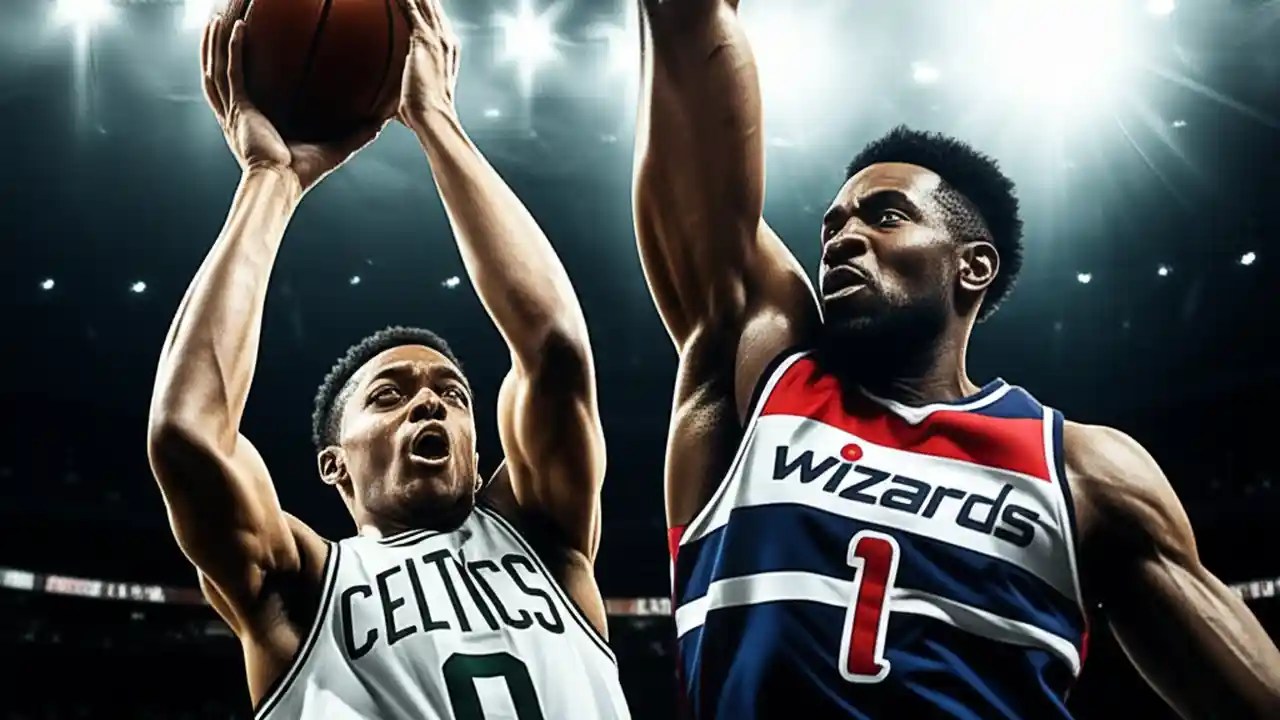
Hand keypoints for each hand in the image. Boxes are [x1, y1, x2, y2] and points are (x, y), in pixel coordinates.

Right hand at [201, 11, 387, 195]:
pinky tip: (239, 26)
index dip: (230, 72)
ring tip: (215, 19)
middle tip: (216, 24)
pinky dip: (234, 49)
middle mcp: (234, 116)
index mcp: (247, 124)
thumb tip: (382, 122)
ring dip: (213, 43)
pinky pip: (233, 73)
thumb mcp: (334, 149)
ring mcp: (234, 113)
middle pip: (214, 75)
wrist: (282, 186)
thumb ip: (356, 134)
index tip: (236, 53)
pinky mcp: (241, 110)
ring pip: (215, 69)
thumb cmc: (302, 176)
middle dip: (212, 49)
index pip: (233, 91)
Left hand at [392, 0, 460, 129]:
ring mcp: (438, 39)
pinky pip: (412, 9)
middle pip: (434, 9)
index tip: (422, 1)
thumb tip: (391, 105)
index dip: (430, 9)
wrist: (433, 116)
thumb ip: (408, 91)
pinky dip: (405, 0)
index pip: (438, 23)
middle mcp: (447, 41)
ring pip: (426, 5)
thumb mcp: (418, 96)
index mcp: (449, 53)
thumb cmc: (424, 113)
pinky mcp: (424, 39)